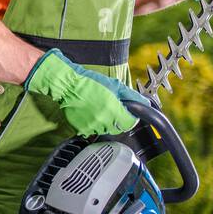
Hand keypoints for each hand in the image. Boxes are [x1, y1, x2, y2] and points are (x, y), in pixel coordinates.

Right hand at [22, 49, 149, 136]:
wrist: (68, 85)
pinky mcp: (81, 129)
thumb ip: (132, 96)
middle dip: (119, 120)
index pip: (131, 123)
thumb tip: (144, 103)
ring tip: (99, 109)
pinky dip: (93, 124)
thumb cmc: (89, 82)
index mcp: (114, 111)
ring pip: (106, 130)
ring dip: (106, 123)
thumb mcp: (115, 85)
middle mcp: (104, 121)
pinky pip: (92, 131)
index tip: (128, 113)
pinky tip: (90, 113)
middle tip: (112, 108)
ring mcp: (92, 127)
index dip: (131, 117)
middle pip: (119, 128)